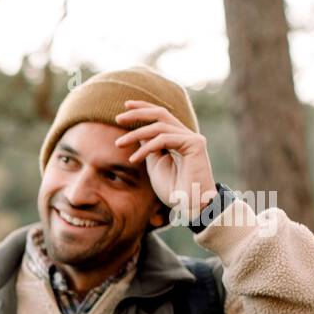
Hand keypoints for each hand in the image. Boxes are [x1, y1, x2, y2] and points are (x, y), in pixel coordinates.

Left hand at [114, 100, 215, 221]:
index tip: (124, 108)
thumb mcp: (155, 164)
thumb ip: (149, 148)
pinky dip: (146, 148)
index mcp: (178, 138)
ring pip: (159, 127)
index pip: (160, 116)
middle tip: (118, 117)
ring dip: (135, 134)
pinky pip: (165, 139)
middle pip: (161, 113)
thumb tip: (138, 133)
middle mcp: (186, 135)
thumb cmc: (174, 190)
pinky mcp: (195, 144)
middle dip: (138, 113)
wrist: (191, 206)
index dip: (143, 109)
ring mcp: (192, 138)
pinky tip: (134, 159)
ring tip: (119, 144)